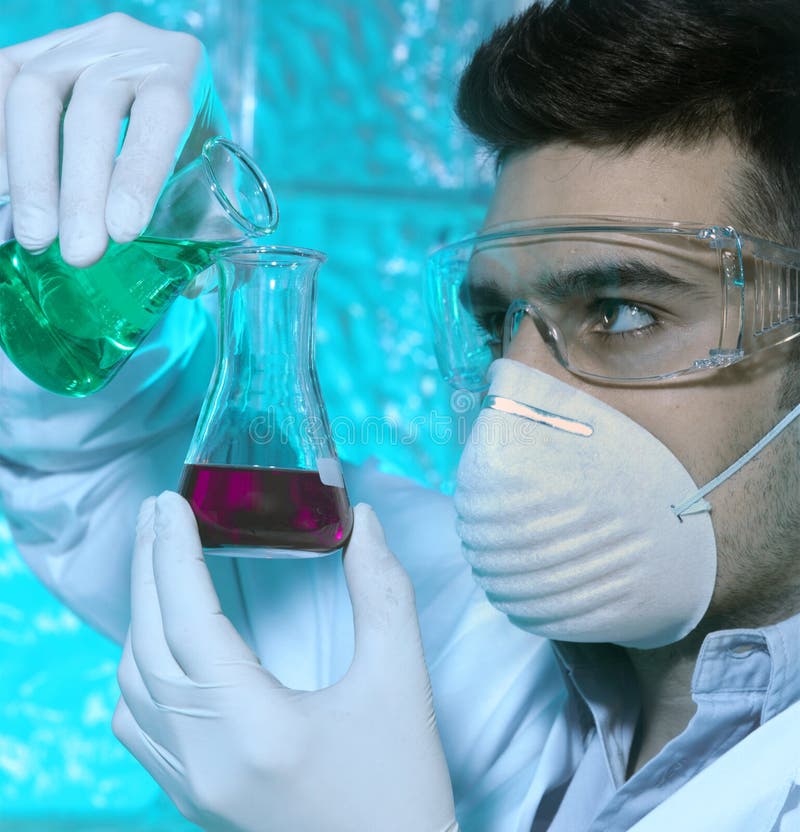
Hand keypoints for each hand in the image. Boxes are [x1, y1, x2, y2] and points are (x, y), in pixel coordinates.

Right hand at [0, 13, 227, 265]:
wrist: (154, 91)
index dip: (139, 173)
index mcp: (181, 68)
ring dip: (28, 175)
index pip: (162, 114)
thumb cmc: (186, 144)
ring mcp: (69, 45)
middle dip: (80, 190)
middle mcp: (124, 45)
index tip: (123, 233)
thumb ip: (204, 223)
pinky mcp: (26, 55)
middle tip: (78, 253)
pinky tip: (3, 201)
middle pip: (92, 109)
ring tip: (32, 238)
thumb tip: (191, 286)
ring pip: (33, 96)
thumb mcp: (208, 174)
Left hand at [114, 492, 458, 831]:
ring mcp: (190, 785)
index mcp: (254, 728)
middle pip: (148, 646)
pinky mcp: (192, 797)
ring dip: (140, 615)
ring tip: (159, 563)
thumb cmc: (402, 788)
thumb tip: (364, 522)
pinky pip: (137, 723)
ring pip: (132, 685)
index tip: (169, 501)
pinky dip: (138, 667)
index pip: (191, 622)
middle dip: (147, 570)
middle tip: (157, 512)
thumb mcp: (402, 683)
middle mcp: (205, 759)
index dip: (174, 554)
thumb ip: (383, 594)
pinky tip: (160, 643)